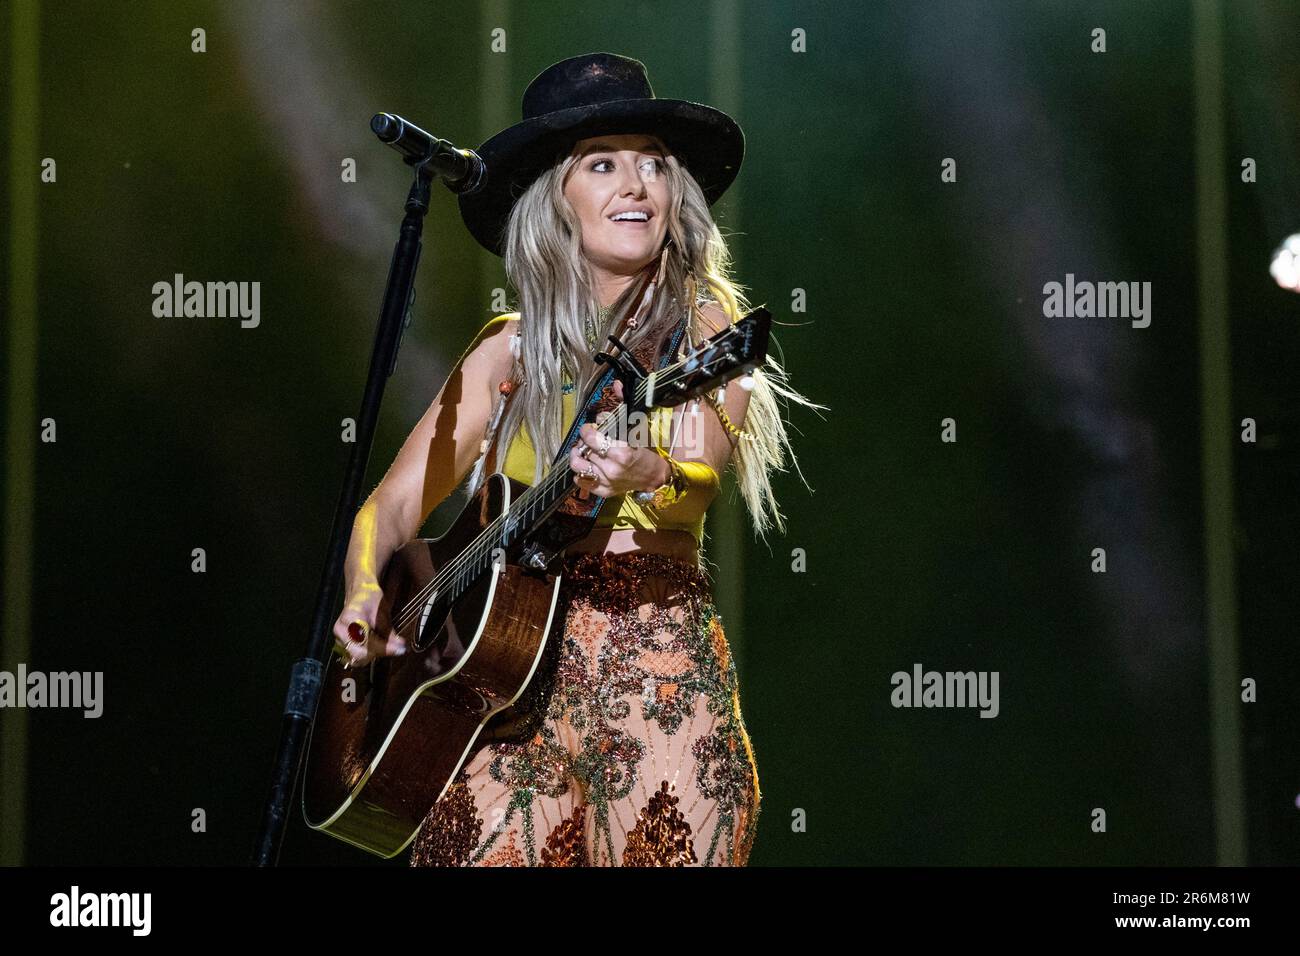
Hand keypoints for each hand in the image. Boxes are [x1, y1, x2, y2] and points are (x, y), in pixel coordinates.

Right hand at [332, 579, 406, 668]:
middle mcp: (341, 631)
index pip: (366, 641)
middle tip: (395, 648)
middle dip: (379, 653)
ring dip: (374, 655)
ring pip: (357, 658)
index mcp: (349, 619)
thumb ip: (389, 632)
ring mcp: (339, 639)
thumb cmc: (370, 599)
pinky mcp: (342, 644)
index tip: (400, 649)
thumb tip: (401, 646)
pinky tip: (379, 647)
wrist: (359, 592)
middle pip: (360, 654)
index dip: (384, 648)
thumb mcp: (382, 613)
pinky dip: (369, 655)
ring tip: (387, 646)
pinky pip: (356, 656)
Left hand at [570, 381, 669, 497]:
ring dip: (578, 455)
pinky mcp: (603, 491)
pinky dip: (579, 472)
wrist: (653, 477)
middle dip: (584, 441)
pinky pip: (580, 481)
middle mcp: (612, 469)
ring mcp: (606, 482)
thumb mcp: (636, 425)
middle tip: (588, 438)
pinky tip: (586, 465)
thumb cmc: (644, 449)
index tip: (590, 427)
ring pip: (578, 465)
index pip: (591, 438)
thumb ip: (624, 403)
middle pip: (583, 450)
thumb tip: (617, 383)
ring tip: (582, 450)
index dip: (587, 430)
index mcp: (622, 452)